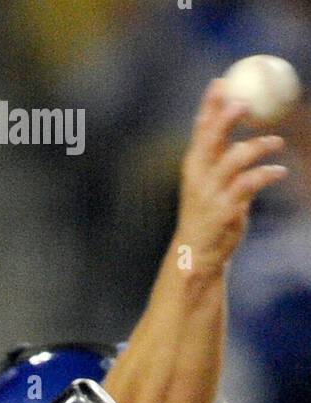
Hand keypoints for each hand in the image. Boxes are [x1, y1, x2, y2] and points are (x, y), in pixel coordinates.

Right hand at [176, 79, 288, 275]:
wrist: (198, 252)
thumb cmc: (207, 210)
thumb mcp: (208, 178)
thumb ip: (220, 151)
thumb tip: (237, 116)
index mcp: (193, 164)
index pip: (199, 128)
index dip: (209, 103)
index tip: (221, 80)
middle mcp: (199, 176)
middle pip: (211, 139)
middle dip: (226, 118)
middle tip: (246, 102)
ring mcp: (211, 193)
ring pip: (235, 159)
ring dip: (258, 146)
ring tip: (277, 142)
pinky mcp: (226, 209)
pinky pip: (251, 183)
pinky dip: (268, 173)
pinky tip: (280, 171)